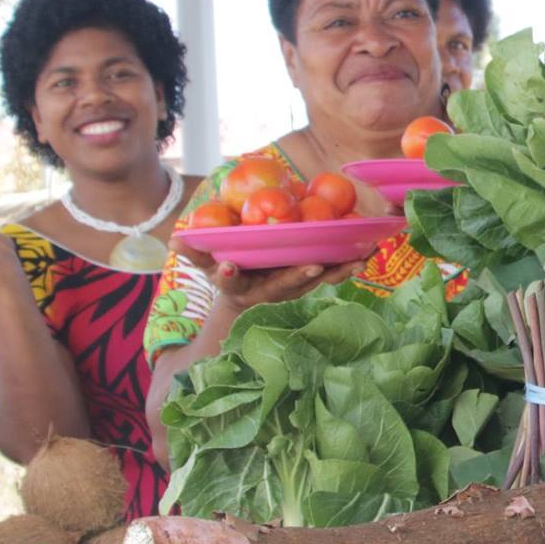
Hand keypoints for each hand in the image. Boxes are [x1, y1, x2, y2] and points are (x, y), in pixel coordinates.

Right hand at [172, 236, 364, 309]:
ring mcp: (293, 289)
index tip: (228, 268)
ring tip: (360, 258)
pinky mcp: (313, 282)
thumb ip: (194, 253)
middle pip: (282, 285)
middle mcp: (268, 291)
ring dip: (338, 270)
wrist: (252, 302)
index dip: (229, 275)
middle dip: (296, 277)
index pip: (230, 281)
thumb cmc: (230, 277)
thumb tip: (173, 241)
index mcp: (239, 285)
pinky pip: (333, 273)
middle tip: (313, 268)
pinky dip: (350, 264)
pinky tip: (371, 251)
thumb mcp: (206, 267)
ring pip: (315, 281)